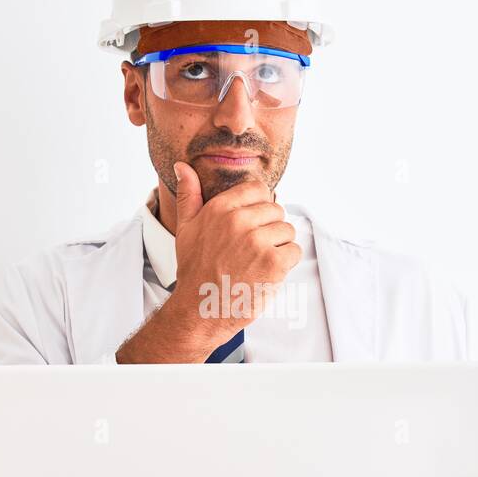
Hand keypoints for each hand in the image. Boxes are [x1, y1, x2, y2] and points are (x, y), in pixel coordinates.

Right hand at [116, 161, 300, 362]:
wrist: (200, 310)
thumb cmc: (194, 271)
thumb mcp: (186, 228)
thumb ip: (189, 195)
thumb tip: (183, 166)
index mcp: (220, 208)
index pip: (259, 189)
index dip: (260, 207)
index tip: (252, 225)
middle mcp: (239, 221)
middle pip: (276, 210)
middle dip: (270, 229)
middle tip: (253, 251)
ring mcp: (257, 242)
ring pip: (287, 230)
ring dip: (279, 246)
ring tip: (258, 262)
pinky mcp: (273, 263)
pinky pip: (294, 251)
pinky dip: (286, 264)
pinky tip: (266, 273)